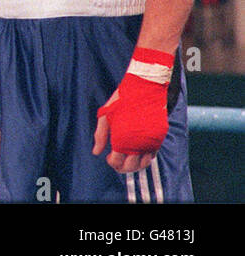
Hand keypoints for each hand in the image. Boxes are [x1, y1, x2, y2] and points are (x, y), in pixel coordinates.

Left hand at [92, 48, 173, 173]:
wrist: (145, 88)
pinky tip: (138, 151)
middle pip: (132, 167)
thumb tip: (96, 152)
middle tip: (117, 162)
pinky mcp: (160, 136)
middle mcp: (138, 144)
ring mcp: (151, 141)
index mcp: (122, 140)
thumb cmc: (122, 100)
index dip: (112, 163)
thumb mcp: (105, 116)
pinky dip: (145, 156)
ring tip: (128, 159)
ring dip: (136, 165)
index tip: (109, 158)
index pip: (118, 162)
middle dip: (123, 167)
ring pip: (144, 163)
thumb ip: (100, 136)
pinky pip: (153, 153)